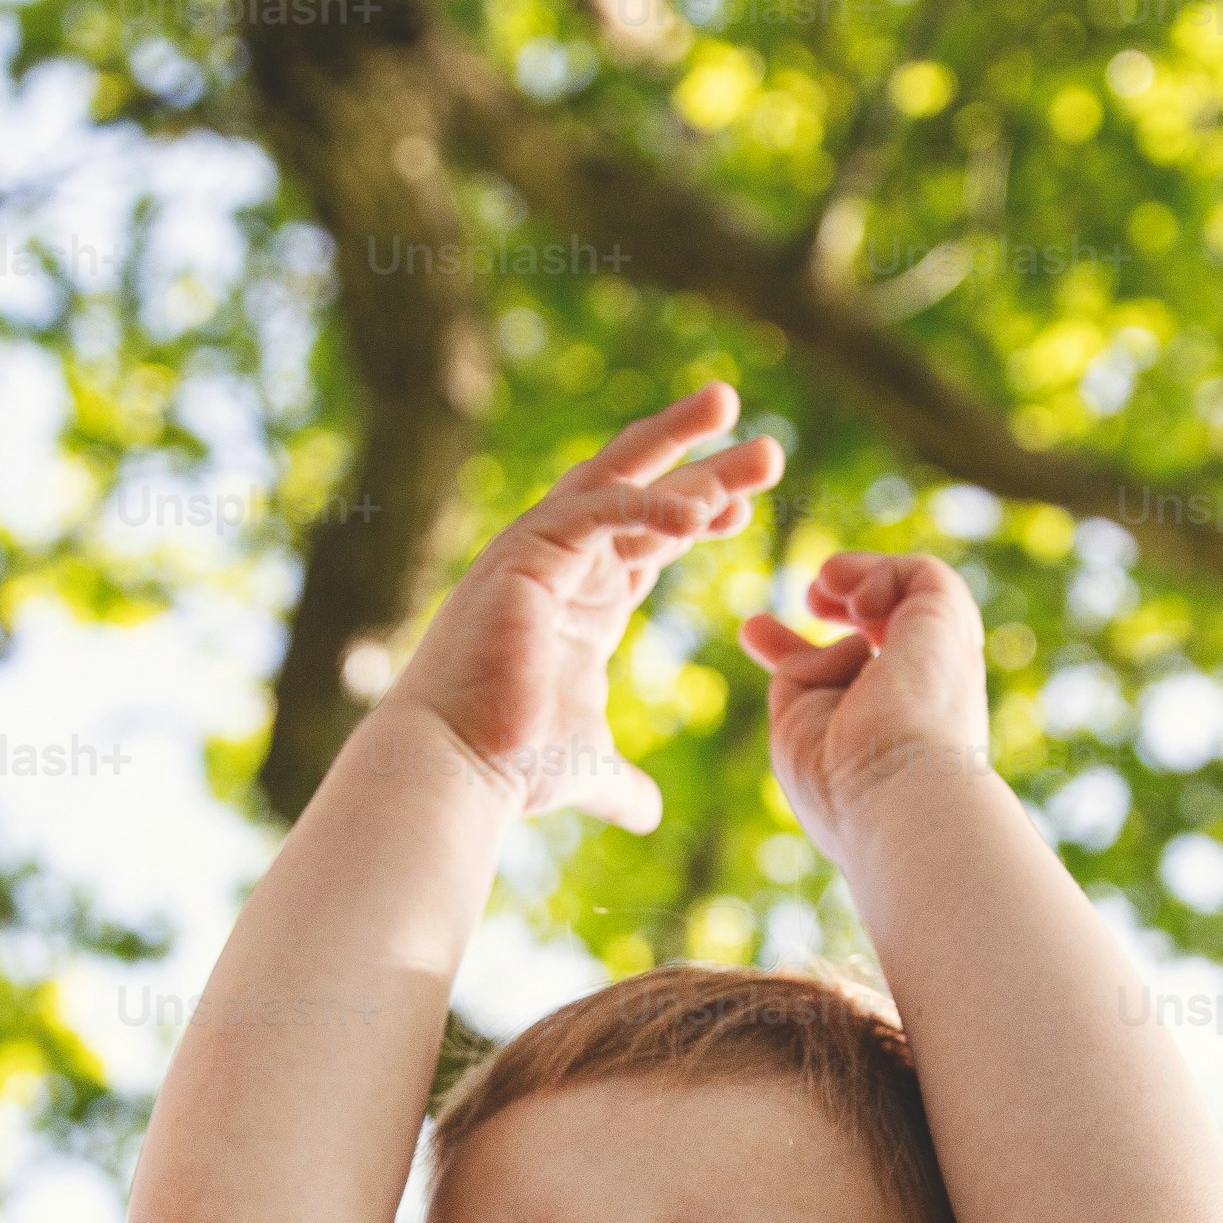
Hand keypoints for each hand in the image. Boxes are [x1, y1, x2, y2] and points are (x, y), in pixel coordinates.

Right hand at [383, 386, 782, 827]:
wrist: (456, 768)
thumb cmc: (508, 766)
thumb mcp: (589, 766)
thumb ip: (623, 783)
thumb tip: (647, 814)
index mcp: (578, 600)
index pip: (645, 540)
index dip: (696, 516)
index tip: (747, 506)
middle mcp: (558, 563)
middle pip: (637, 491)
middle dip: (701, 464)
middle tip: (766, 448)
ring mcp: (539, 552)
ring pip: (617, 479)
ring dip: (678, 446)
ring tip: (732, 408)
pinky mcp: (525, 555)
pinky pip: (596, 512)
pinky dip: (646, 505)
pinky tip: (700, 511)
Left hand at [736, 548, 995, 858]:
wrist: (894, 795)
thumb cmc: (842, 779)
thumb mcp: (798, 725)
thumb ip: (802, 680)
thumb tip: (837, 643)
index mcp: (896, 731)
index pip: (853, 679)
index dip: (804, 651)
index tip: (753, 630)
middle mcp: (929, 695)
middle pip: (887, 631)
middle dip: (842, 598)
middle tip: (808, 596)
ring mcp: (943, 659)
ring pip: (918, 598)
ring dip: (862, 578)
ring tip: (819, 588)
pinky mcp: (948, 625)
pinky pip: (924, 576)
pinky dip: (880, 574)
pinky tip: (853, 604)